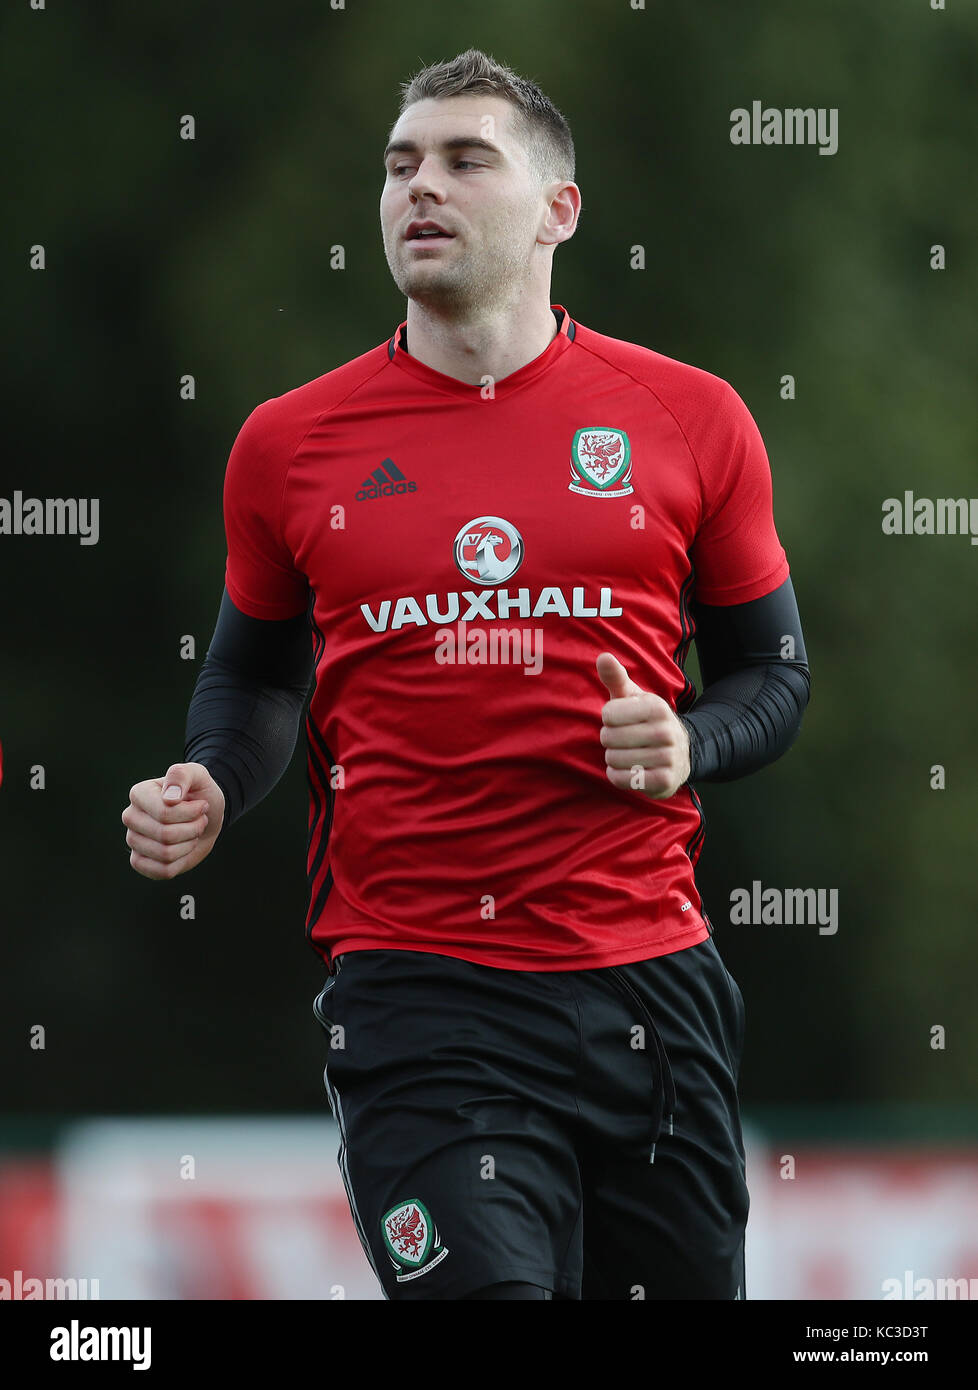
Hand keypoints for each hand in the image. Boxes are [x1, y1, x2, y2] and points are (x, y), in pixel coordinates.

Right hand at [122, 762, 225, 879]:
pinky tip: (184, 848)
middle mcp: (131, 817)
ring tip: (192, 831)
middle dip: (193, 829)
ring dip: (189, 844)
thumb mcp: (198, 775)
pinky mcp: (139, 861)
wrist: (206, 815)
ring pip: (165, 854)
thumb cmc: (199, 793)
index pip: (164, 813)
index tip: (202, 805)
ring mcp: (133, 840)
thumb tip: (169, 798)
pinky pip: (162, 871)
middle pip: (165, 835)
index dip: (191, 813)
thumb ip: (182, 776)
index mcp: (139, 793)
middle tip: (200, 820)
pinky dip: (181, 861)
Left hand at [596, 653, 690, 799]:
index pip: (608, 714)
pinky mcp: (664, 781)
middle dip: (610, 740)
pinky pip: (623, 779)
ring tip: (628, 754)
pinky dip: (618, 776)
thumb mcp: (633, 697)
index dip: (609, 719)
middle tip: (624, 740)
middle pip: (609, 738)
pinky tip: (628, 770)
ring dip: (613, 759)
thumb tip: (603, 656)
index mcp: (656, 707)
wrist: (681, 753)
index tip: (622, 720)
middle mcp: (665, 731)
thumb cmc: (646, 720)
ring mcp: (667, 757)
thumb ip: (616, 677)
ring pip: (614, 759)